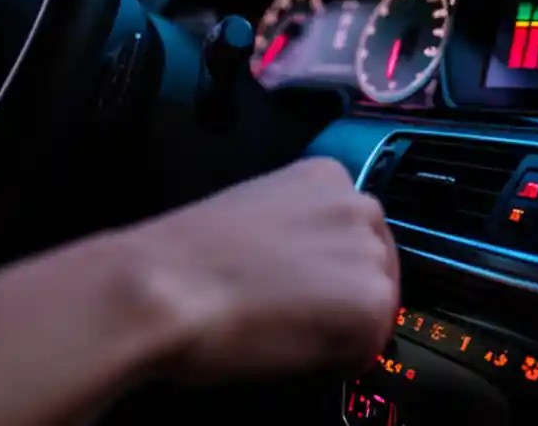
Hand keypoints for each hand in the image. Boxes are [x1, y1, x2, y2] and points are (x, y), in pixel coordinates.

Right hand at [113, 156, 398, 382]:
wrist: (164, 287)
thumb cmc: (183, 258)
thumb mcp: (250, 216)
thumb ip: (292, 230)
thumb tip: (303, 269)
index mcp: (326, 177)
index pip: (354, 232)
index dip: (329, 270)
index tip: (305, 290)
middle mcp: (358, 206)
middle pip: (372, 266)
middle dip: (342, 295)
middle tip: (294, 317)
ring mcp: (369, 254)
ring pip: (372, 306)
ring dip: (341, 326)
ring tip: (285, 332)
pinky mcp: (371, 303)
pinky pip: (367, 347)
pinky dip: (337, 360)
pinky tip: (291, 351)